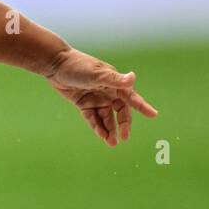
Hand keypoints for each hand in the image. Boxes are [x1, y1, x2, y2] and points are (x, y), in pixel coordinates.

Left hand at [43, 47, 157, 146]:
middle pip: (120, 111)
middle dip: (123, 125)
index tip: (153, 115)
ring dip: (110, 130)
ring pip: (107, 117)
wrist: (55, 64)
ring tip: (112, 143)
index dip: (142, 106)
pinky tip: (101, 136)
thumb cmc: (78, 66)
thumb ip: (114, 79)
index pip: (131, 97)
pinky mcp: (84, 103)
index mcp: (114, 83)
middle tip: (124, 138)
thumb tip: (133, 78)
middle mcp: (107, 91)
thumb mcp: (96, 74)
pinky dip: (97, 127)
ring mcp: (96, 98)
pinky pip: (93, 118)